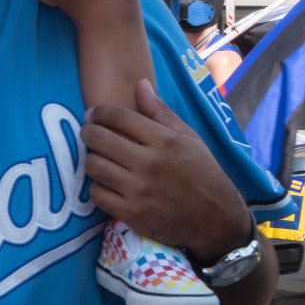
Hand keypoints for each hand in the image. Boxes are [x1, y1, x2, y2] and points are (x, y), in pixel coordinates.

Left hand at [82, 81, 247, 260]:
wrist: (216, 220)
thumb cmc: (203, 174)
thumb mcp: (189, 138)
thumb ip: (161, 112)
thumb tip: (140, 84)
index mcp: (164, 141)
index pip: (119, 117)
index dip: (100, 112)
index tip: (93, 114)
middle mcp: (149, 163)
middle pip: (99, 139)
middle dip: (88, 132)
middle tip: (89, 133)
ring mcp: (138, 190)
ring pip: (94, 166)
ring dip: (92, 159)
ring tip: (98, 158)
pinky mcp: (131, 214)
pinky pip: (97, 194)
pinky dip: (97, 187)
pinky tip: (106, 183)